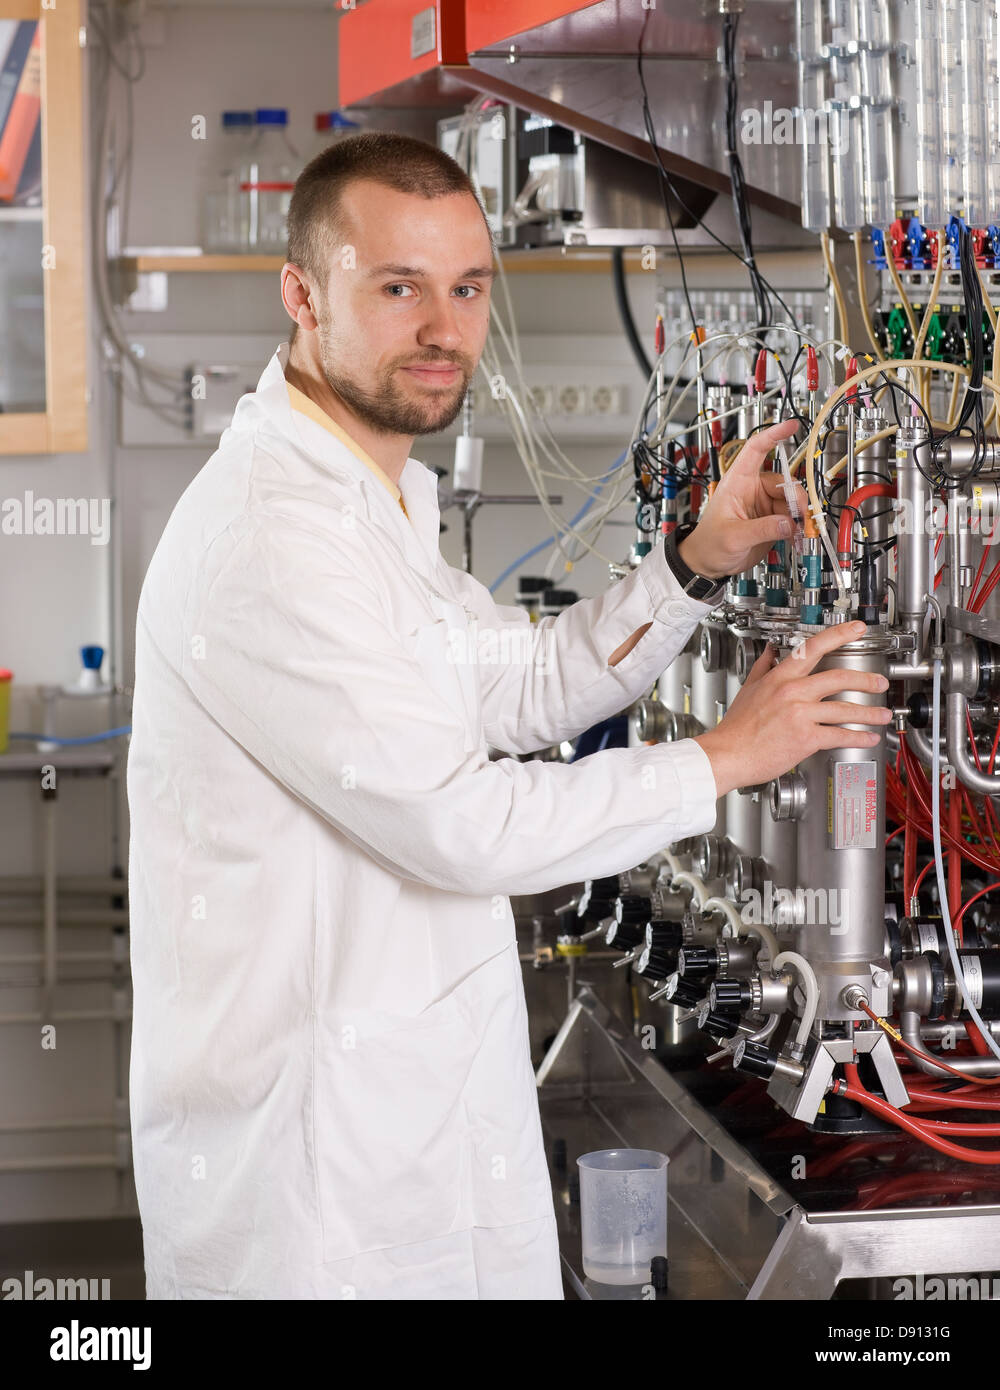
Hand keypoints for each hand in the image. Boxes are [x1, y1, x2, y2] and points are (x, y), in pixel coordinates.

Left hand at [677, 418, 807, 578]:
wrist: (709, 563)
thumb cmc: (709, 543)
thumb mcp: (733, 536)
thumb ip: (762, 529)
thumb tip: (788, 523)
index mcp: (737, 482)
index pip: (756, 450)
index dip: (773, 435)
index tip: (790, 426)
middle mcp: (753, 490)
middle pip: (784, 481)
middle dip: (796, 498)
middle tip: (798, 515)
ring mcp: (764, 505)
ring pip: (792, 501)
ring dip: (798, 514)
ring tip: (795, 530)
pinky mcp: (772, 520)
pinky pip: (791, 517)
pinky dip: (797, 526)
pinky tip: (795, 535)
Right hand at [692, 620, 892, 797]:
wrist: (727, 754)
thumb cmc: (736, 727)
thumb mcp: (748, 689)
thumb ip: (763, 667)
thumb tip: (770, 651)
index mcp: (780, 677)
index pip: (813, 648)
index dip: (839, 635)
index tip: (856, 629)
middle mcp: (792, 692)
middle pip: (839, 678)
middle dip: (866, 679)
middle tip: (880, 682)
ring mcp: (800, 715)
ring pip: (844, 709)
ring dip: (869, 712)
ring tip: (882, 713)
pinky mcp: (804, 738)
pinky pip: (838, 735)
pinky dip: (858, 737)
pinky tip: (867, 737)